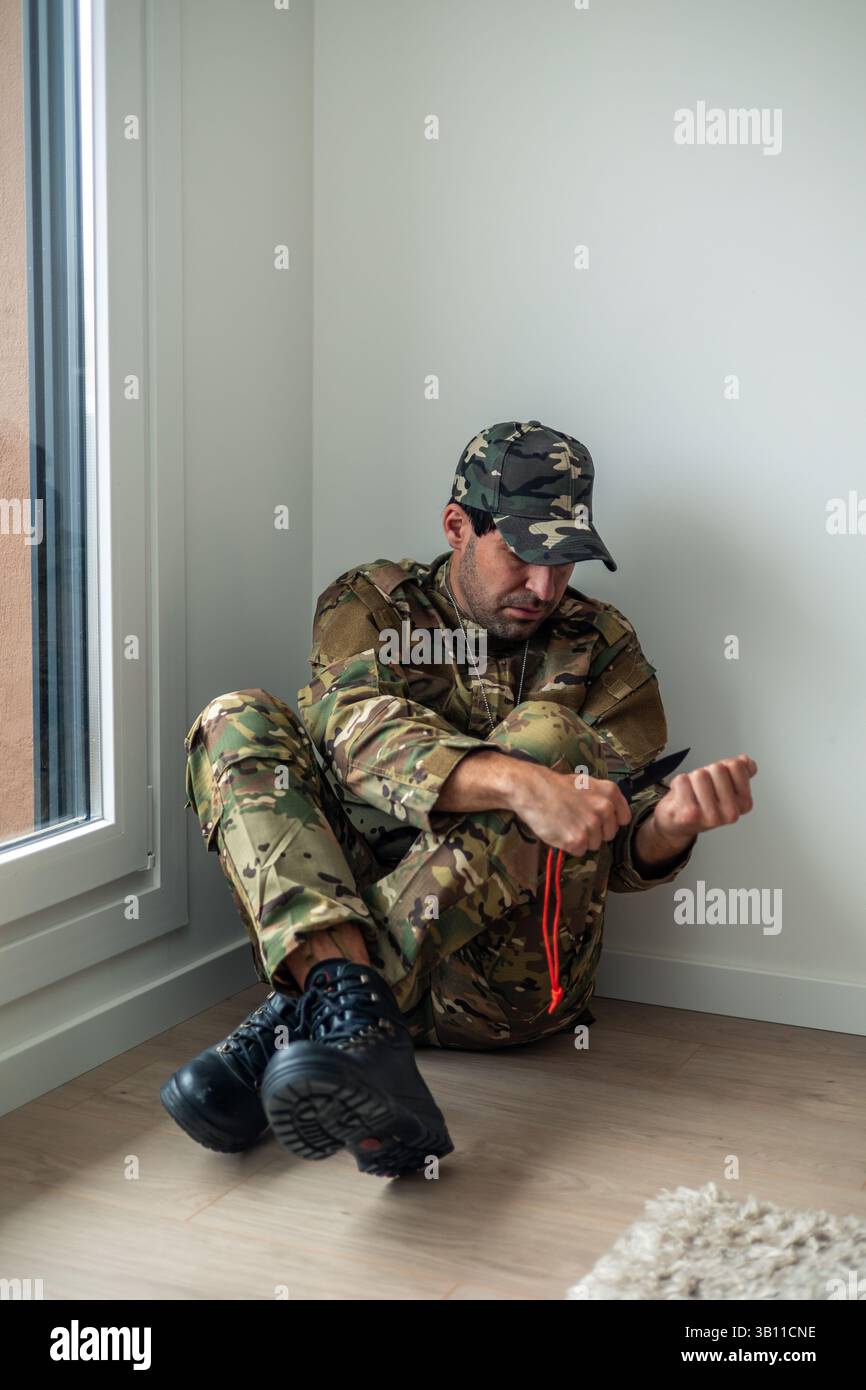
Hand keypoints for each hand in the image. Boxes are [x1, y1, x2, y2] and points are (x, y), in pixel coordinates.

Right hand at [510, 764, 631, 856]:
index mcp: (610, 793)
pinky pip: (580, 852)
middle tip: (575, 820)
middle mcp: (605, 808)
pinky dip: (569, 846)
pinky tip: (560, 831)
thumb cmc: (555, 787)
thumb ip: (603, 798)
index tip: (599, 820)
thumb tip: (613, 815)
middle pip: (609, 835)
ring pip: (594, 844)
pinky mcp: (578, 840)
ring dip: (581, 839)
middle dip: (594, 832)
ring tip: (565, 823)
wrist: (531, 790)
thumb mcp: (586, 783)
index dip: (610, 822)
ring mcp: (591, 825)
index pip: (624, 818)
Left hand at [650, 754, 756, 845]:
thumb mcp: (726, 785)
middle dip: (707, 772)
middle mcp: (731, 813)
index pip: (736, 766)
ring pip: (701, 775)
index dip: (724, 766)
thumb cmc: (703, 801)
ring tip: (692, 791)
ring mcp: (711, 816)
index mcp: (744, 803)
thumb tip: (746, 761)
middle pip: (718, 769)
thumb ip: (741, 771)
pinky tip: (681, 796)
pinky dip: (678, 783)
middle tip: (702, 788)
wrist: (679, 822)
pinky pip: (682, 781)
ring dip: (692, 778)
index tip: (718, 780)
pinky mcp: (690, 815)